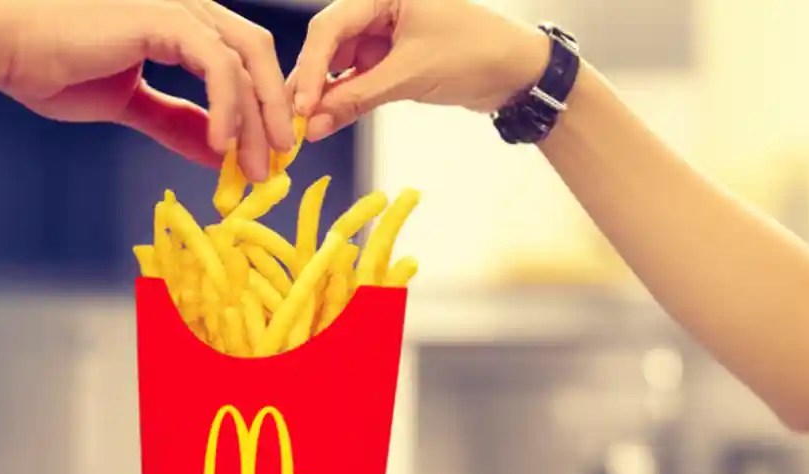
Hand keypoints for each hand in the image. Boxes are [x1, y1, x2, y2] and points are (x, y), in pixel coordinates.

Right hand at [0, 0, 294, 178]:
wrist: (2, 44)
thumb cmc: (51, 65)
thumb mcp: (128, 103)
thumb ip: (176, 122)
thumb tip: (217, 154)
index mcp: (180, 20)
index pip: (242, 58)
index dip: (261, 103)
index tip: (267, 151)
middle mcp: (187, 5)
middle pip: (256, 57)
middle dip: (272, 113)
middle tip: (277, 163)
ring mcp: (178, 6)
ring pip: (245, 64)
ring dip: (256, 121)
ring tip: (254, 168)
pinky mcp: (165, 18)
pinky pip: (218, 67)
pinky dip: (228, 108)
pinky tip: (221, 146)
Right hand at [288, 0, 549, 141]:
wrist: (520, 72)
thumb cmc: (475, 55)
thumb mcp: (412, 76)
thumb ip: (359, 98)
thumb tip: (314, 123)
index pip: (331, 26)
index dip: (311, 66)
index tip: (300, 103)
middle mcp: (379, 6)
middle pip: (329, 43)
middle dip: (311, 81)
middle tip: (289, 118)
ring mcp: (384, 32)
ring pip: (339, 64)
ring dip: (324, 95)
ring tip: (305, 127)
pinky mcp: (391, 57)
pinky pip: (357, 77)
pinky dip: (344, 99)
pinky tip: (327, 121)